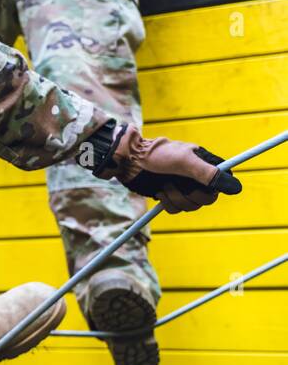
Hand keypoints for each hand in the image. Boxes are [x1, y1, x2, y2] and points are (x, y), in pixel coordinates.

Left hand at [92, 123, 242, 212]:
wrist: (128, 161)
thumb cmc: (155, 155)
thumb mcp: (184, 161)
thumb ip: (208, 174)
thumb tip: (235, 187)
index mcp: (203, 163)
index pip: (223, 180)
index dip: (217, 188)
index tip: (204, 186)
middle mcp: (195, 176)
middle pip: (208, 198)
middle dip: (192, 196)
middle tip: (178, 186)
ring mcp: (181, 186)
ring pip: (192, 205)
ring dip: (177, 199)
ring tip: (165, 186)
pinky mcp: (169, 195)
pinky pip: (176, 209)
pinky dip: (168, 204)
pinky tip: (159, 192)